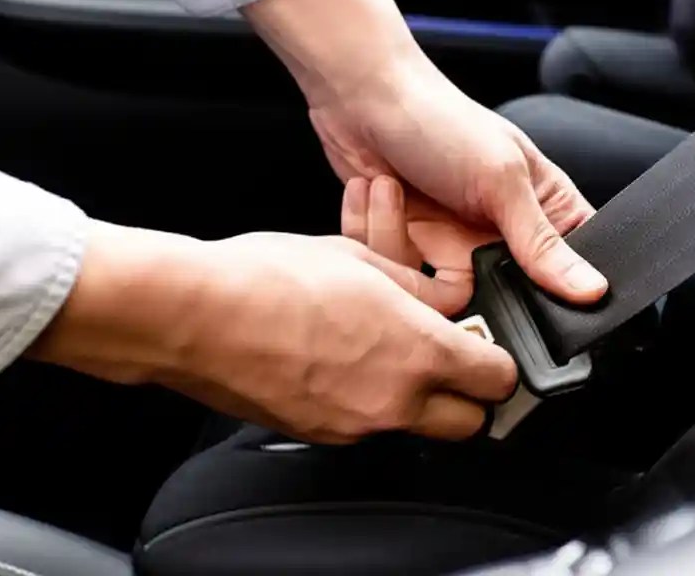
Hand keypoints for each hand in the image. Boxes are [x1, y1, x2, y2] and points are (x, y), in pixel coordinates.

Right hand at [28, 222, 516, 443]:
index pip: (498, 379)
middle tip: (448, 358)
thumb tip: (445, 303)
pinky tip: (339, 358)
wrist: (194, 314)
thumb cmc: (268, 278)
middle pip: (467, 423)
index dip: (499, 360)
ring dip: (414, 396)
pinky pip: (364, 423)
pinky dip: (365, 399)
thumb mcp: (360, 261)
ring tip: (381, 348)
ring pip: (413, 425)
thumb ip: (417, 289)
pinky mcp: (317, 432)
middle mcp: (393, 401)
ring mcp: (354, 425)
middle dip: (467, 395)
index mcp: (418, 352)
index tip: (486, 345)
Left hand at [241, 0, 607, 304]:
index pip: (570, 271)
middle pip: (502, 298)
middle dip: (466, 278)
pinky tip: (378, 191)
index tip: (525, 288)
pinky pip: (397, 278)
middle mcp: (499, 233)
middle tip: (446, 247)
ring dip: (404, 246)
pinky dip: (378, 238)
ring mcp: (451, 244)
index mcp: (542, 209)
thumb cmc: (438, 117)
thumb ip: (542, 243)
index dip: (554, 292)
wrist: (360, 95)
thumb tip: (591, 289)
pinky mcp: (407, 247)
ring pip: (440, 298)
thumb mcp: (501, 179)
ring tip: (396, 192)